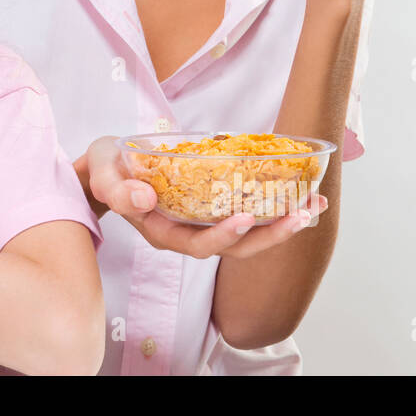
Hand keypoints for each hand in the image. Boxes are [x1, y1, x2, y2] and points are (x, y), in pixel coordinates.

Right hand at [82, 137, 329, 258]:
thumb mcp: (103, 176)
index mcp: (162, 232)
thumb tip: (145, 198)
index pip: (199, 246)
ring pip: (247, 233)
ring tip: (313, 204)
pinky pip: (246, 210)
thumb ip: (118, 191)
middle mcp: (187, 233)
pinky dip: (273, 203)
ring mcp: (201, 221)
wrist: (106, 167)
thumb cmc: (104, 172)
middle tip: (301, 214)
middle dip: (271, 234)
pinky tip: (299, 190)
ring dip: (282, 221)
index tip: (244, 218)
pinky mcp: (211, 204)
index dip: (224, 236)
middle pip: (236, 247)